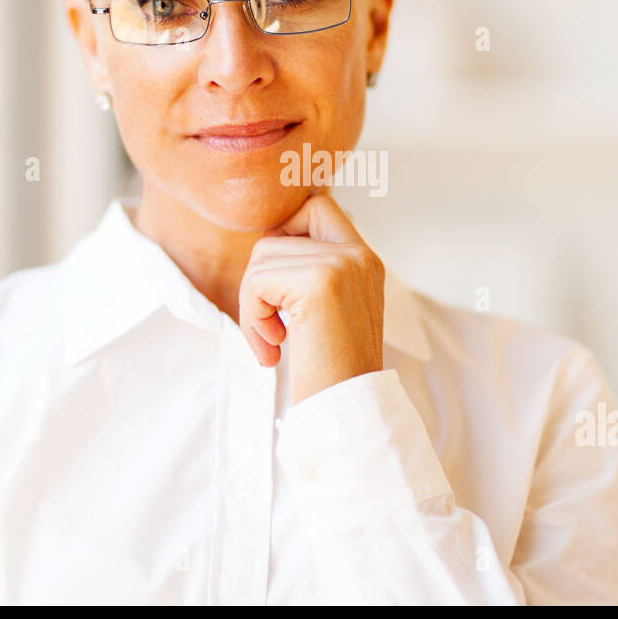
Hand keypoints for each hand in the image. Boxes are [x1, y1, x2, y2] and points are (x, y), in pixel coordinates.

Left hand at [238, 192, 384, 405]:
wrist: (348, 412)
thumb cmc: (329, 372)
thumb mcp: (327, 312)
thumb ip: (310, 273)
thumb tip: (268, 241)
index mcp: (364, 259)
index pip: (316, 205)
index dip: (284, 235)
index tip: (278, 289)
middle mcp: (359, 255)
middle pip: (278, 233)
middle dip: (260, 280)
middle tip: (271, 325)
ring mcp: (343, 264)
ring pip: (262, 258)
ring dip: (253, 306)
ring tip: (274, 343)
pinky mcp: (321, 283)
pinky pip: (257, 282)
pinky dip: (252, 318)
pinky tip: (274, 349)